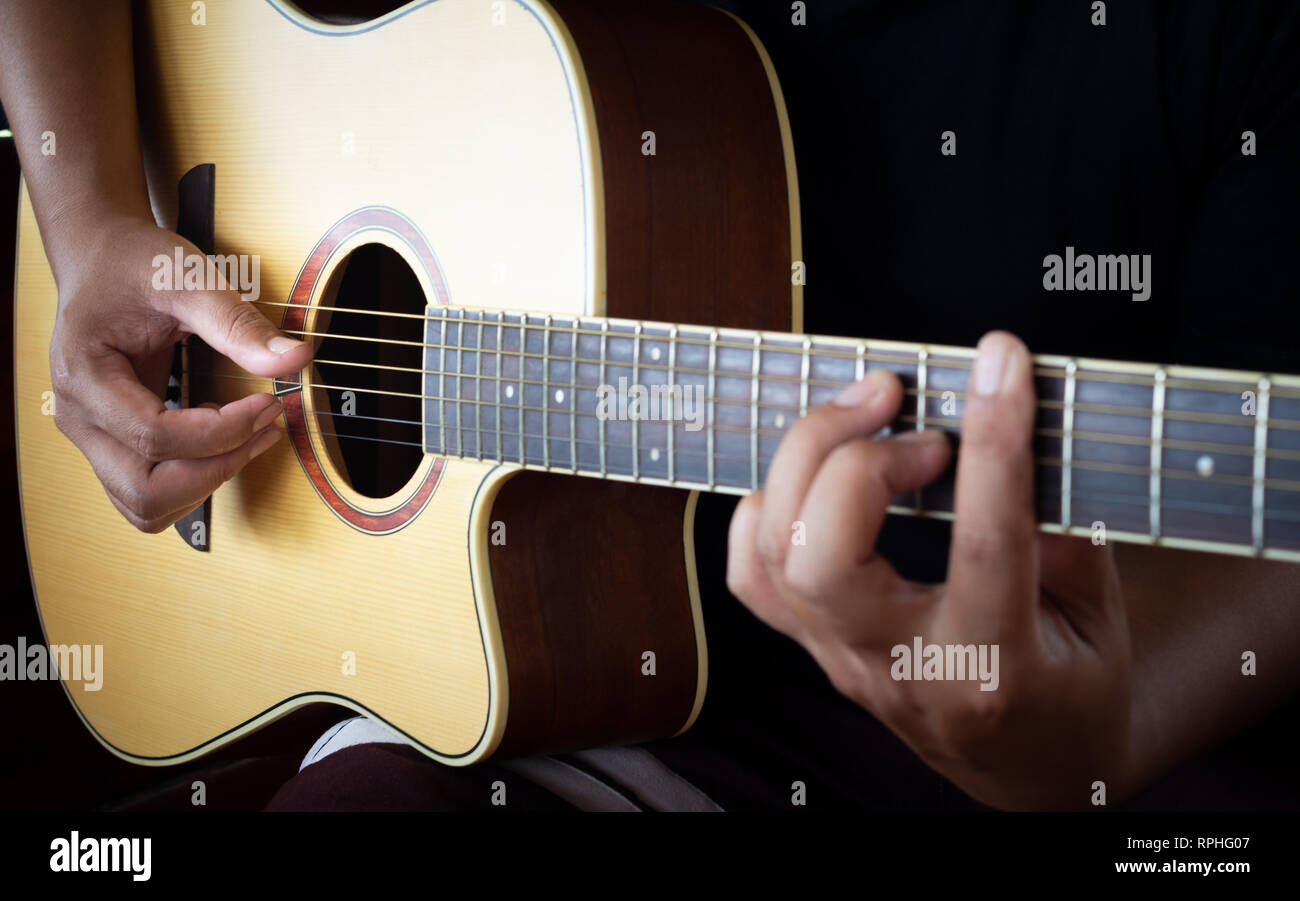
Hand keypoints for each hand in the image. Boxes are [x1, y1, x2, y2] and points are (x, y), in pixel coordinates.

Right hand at [48, 214, 312, 530]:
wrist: (102, 258)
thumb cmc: (134, 265)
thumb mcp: (188, 279)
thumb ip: (238, 323)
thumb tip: (295, 359)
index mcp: (84, 374)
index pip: (155, 436)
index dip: (222, 432)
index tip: (267, 403)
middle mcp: (77, 416)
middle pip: (144, 489)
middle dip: (216, 469)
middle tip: (264, 426)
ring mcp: (90, 436)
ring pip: (145, 504)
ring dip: (206, 483)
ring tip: (251, 437)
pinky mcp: (111, 443)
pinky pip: (148, 492)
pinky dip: (193, 482)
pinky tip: (225, 442)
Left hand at [726, 332, 1133, 808]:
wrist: (1027, 769)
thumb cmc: (1072, 688)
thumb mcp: (1103, 617)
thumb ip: (1063, 529)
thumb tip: (1008, 428)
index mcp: (994, 665)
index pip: (982, 542)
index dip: (992, 441)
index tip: (1000, 362)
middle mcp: (900, 666)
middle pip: (822, 559)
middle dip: (854, 457)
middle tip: (906, 401)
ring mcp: (842, 659)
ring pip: (771, 557)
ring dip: (803, 460)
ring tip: (865, 410)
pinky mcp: (814, 646)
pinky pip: (751, 573)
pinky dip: (767, 505)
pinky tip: (818, 471)